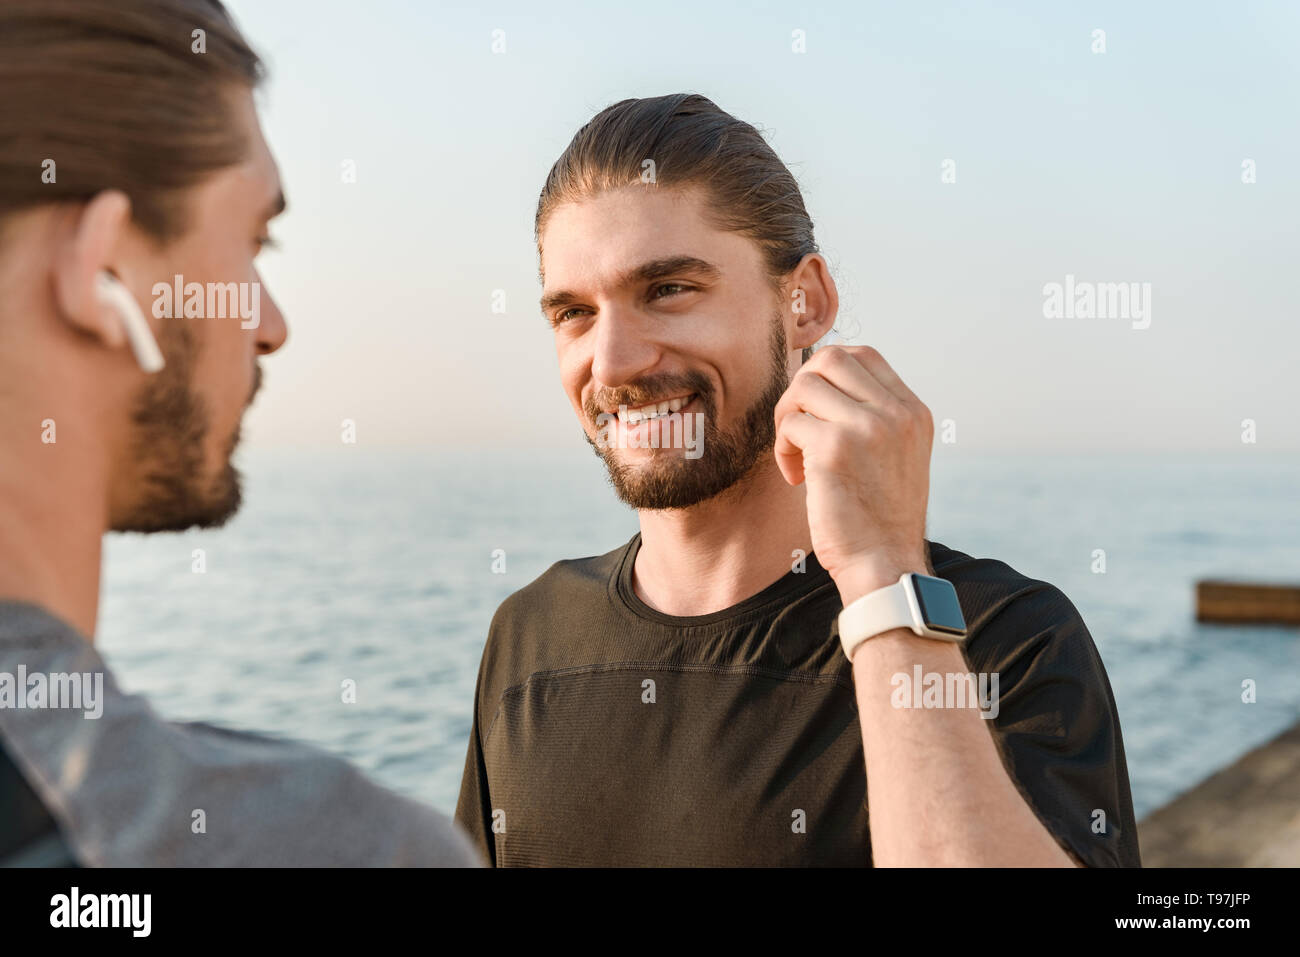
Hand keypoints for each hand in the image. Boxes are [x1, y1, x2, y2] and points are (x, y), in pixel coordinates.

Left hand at [773, 345, 933, 604]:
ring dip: (788, 418)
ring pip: (805, 385)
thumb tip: (818, 383)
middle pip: (831, 358)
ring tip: (796, 456)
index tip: (816, 412)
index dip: (828, 375)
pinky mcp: (836, 448)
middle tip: (798, 429)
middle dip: (802, 389)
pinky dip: (782, 449)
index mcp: (914, 412)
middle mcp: (897, 413)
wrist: (885, 567)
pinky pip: (790, 424)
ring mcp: (868, 426)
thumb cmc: (879, 520)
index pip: (864, 357)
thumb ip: (873, 419)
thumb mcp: (894, 457)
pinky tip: (796, 479)